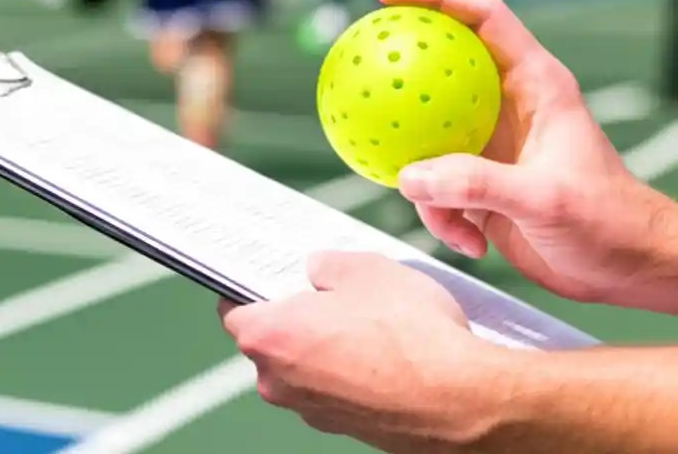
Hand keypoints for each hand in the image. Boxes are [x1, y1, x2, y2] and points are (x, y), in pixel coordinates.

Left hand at [219, 252, 502, 452]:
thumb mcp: (367, 270)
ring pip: (304, 368)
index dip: (246, 288)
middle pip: (269, 340)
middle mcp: (278, 383)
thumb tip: (318, 270)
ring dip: (325, 346)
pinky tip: (386, 355)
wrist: (463, 402)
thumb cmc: (410, 335)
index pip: (231, 309)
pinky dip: (351, 373)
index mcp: (268, 337)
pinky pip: (336, 390)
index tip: (263, 275)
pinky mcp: (346, 430)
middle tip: (329, 292)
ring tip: (369, 322)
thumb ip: (329, 265)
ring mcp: (312, 411)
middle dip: (293, 316)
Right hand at [377, 0, 677, 312]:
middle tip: (354, 57)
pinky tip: (467, 240)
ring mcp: (490, 144)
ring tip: (440, 210)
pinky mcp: (479, 182)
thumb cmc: (607, 221)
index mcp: (535, 85)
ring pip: (428, 135)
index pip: (482, 19)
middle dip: (399, 64)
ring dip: (422, 176)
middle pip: (441, 66)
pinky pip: (435, 185)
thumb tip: (409, 176)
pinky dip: (440, 214)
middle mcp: (508, 106)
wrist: (624, 268)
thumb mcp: (545, 199)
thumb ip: (476, 184)